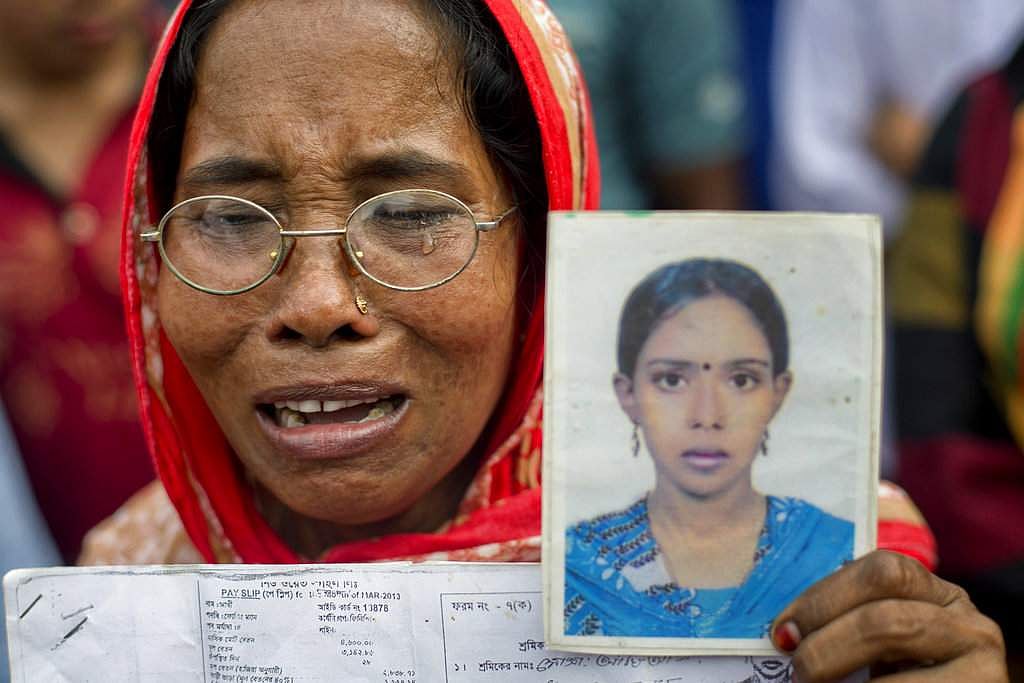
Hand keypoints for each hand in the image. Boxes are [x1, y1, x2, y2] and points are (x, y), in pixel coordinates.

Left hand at [771, 550, 1007, 680]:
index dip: (825, 597)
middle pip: (888, 618)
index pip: (882, 571)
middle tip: (798, 670)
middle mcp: (967, 623)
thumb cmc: (892, 676)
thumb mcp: (874, 646)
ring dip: (841, 669)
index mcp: (933, 593)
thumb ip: (844, 625)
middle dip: (828, 645)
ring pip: (899, 649)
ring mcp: (984, 666)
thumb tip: (783, 633)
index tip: (783, 631)